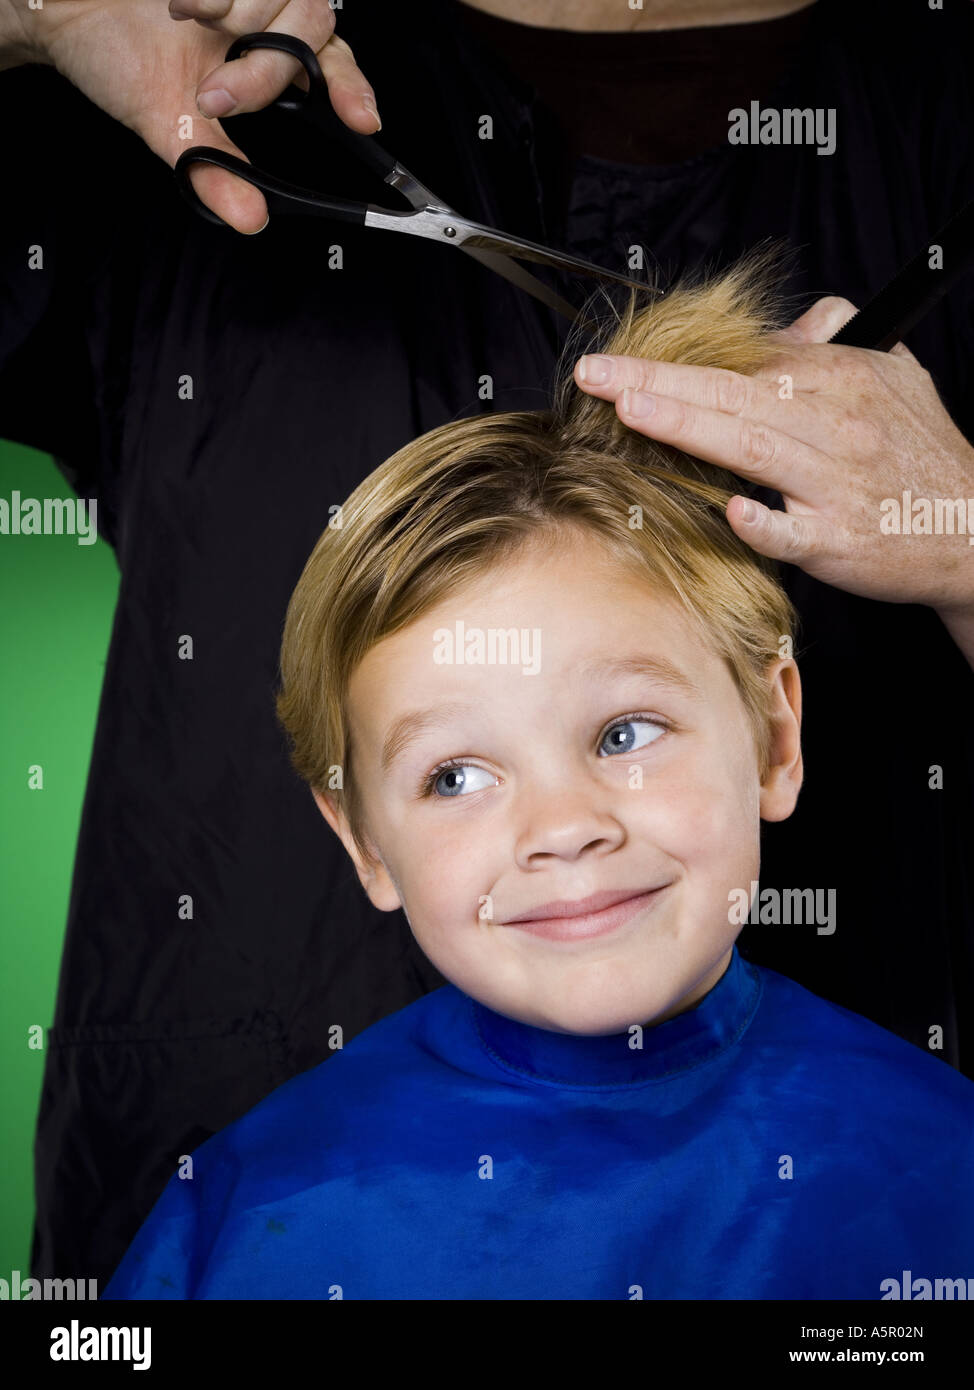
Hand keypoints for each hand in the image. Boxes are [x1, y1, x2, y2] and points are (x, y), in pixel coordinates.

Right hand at [23, 0, 380, 232]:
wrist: (67, 9)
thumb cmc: (122, 56)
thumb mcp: (172, 127)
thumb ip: (214, 171)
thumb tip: (250, 219)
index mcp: (267, 56)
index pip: (332, 66)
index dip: (352, 89)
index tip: (363, 118)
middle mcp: (267, 12)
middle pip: (310, 36)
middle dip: (263, 75)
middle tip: (215, 93)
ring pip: (281, 1)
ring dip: (231, 25)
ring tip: (188, 27)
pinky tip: (180, 4)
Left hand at [574, 295, 973, 618]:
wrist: (973, 527)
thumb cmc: (922, 456)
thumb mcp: (895, 377)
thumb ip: (837, 346)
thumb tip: (794, 322)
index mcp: (842, 380)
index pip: (744, 362)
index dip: (675, 361)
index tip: (618, 361)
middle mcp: (836, 426)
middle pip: (734, 395)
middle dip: (659, 382)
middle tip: (597, 375)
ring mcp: (836, 485)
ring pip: (754, 449)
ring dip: (690, 428)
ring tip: (632, 412)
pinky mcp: (839, 541)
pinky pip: (792, 531)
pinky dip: (762, 521)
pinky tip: (728, 510)